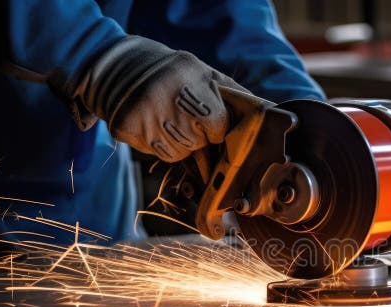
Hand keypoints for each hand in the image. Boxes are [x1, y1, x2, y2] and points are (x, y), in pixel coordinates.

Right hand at [75, 36, 248, 161]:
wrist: (121, 68)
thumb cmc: (175, 75)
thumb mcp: (206, 75)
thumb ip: (236, 97)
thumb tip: (269, 115)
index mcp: (190, 78)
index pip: (217, 126)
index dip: (216, 129)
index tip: (210, 123)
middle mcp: (165, 96)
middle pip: (197, 143)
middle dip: (198, 137)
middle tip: (186, 118)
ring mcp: (143, 114)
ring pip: (179, 154)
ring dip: (180, 144)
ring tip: (169, 119)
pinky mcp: (127, 128)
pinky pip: (159, 154)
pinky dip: (161, 145)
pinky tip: (154, 125)